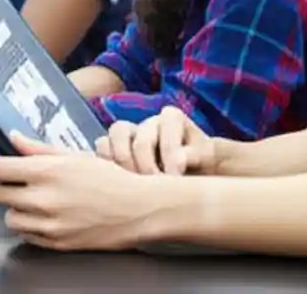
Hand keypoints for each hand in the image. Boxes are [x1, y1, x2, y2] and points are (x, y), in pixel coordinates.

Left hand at [0, 133, 170, 251]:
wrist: (137, 209)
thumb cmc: (109, 179)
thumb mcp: (74, 156)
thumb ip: (38, 149)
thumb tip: (13, 138)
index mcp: (48, 171)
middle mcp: (45, 199)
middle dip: (3, 186)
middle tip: (17, 182)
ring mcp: (49, 224)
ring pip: (9, 217)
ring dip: (16, 208)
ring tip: (35, 201)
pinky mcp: (55, 243)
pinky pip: (26, 235)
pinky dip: (30, 226)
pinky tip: (47, 216)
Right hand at [97, 107, 217, 175]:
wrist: (193, 176)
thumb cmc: (201, 164)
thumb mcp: (207, 157)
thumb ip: (196, 154)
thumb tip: (177, 161)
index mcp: (171, 118)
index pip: (165, 125)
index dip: (170, 152)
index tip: (177, 175)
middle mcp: (147, 124)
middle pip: (137, 141)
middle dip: (148, 168)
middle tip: (157, 188)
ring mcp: (127, 137)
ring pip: (110, 141)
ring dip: (123, 168)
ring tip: (137, 187)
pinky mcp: (112, 153)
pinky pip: (100, 153)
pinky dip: (107, 169)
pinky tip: (122, 187)